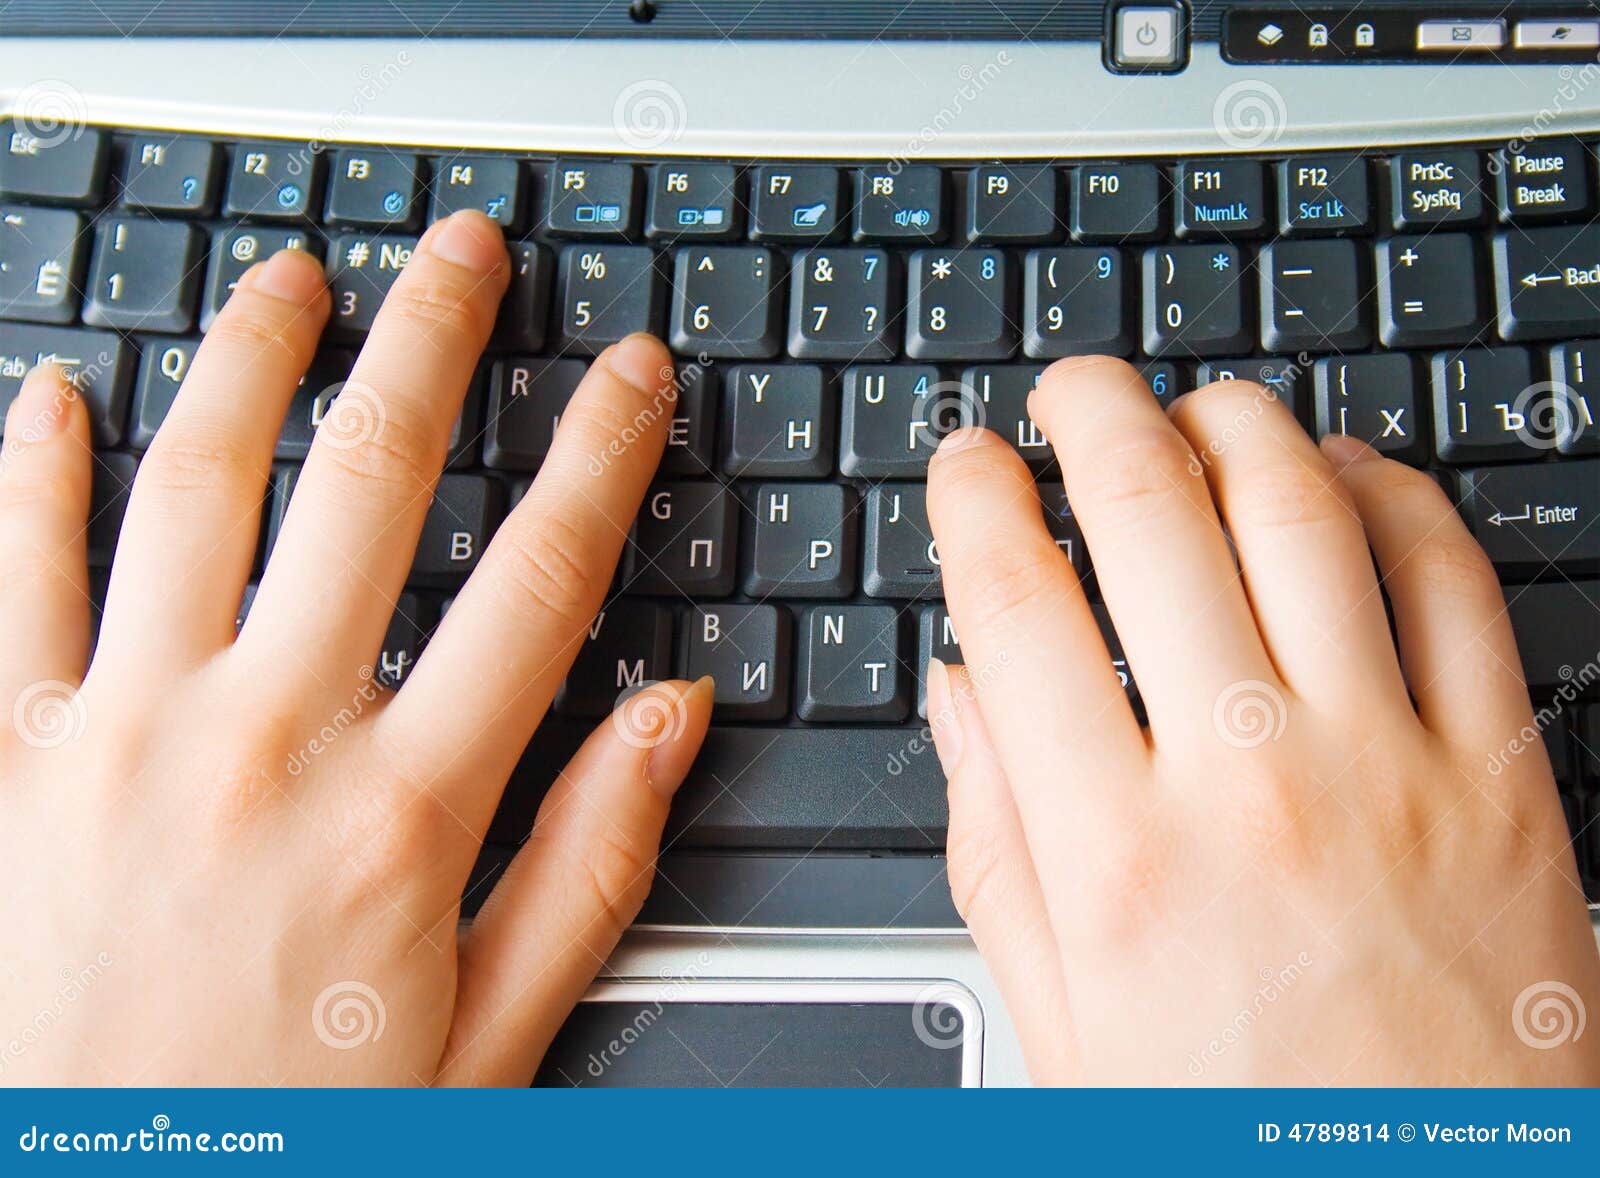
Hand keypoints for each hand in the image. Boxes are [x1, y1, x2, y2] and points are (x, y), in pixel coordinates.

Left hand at [0, 211, 709, 1085]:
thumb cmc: (302, 1130)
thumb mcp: (491, 1033)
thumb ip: (591, 861)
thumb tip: (672, 719)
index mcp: (403, 812)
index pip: (540, 580)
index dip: (602, 455)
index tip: (629, 375)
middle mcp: (263, 745)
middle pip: (371, 485)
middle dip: (432, 342)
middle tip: (464, 252)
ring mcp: (121, 739)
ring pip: (194, 491)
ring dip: (251, 360)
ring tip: (292, 277)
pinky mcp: (4, 762)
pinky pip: (10, 581)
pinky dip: (28, 476)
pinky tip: (52, 395)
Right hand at [926, 357, 1599, 1085]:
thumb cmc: (1240, 1129)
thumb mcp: (1065, 1024)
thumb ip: (996, 848)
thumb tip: (959, 694)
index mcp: (1116, 857)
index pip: (1013, 604)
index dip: (974, 495)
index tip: (967, 459)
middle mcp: (1247, 785)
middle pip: (1151, 516)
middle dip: (1091, 411)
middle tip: (1070, 388)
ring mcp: (1386, 766)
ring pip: (1300, 511)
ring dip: (1233, 422)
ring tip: (1194, 408)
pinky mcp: (1500, 773)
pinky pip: (1449, 579)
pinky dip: (1392, 492)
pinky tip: (1345, 471)